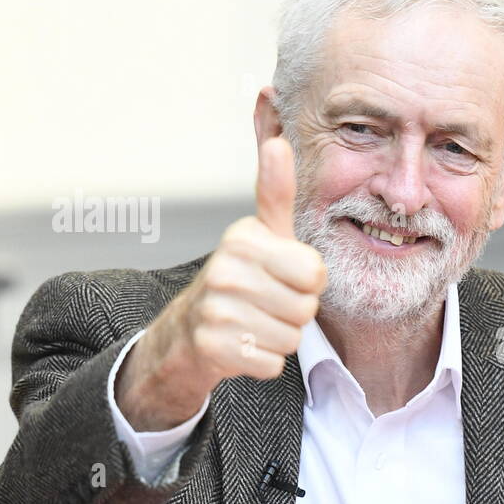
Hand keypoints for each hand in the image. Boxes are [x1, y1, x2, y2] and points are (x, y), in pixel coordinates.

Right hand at [115, 136, 325, 430]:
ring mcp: (215, 309)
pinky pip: (273, 364)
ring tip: (253, 322)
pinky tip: (242, 345)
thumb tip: (279, 139)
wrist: (188, 332)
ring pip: (292, 338)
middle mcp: (225, 269)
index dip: (307, 281)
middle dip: (294, 312)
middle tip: (266, 303)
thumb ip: (276, 192)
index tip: (281, 274)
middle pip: (306, 308)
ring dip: (279, 337)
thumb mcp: (260, 233)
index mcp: (243, 238)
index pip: (315, 272)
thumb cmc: (240, 279)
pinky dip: (264, 362)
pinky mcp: (213, 347)